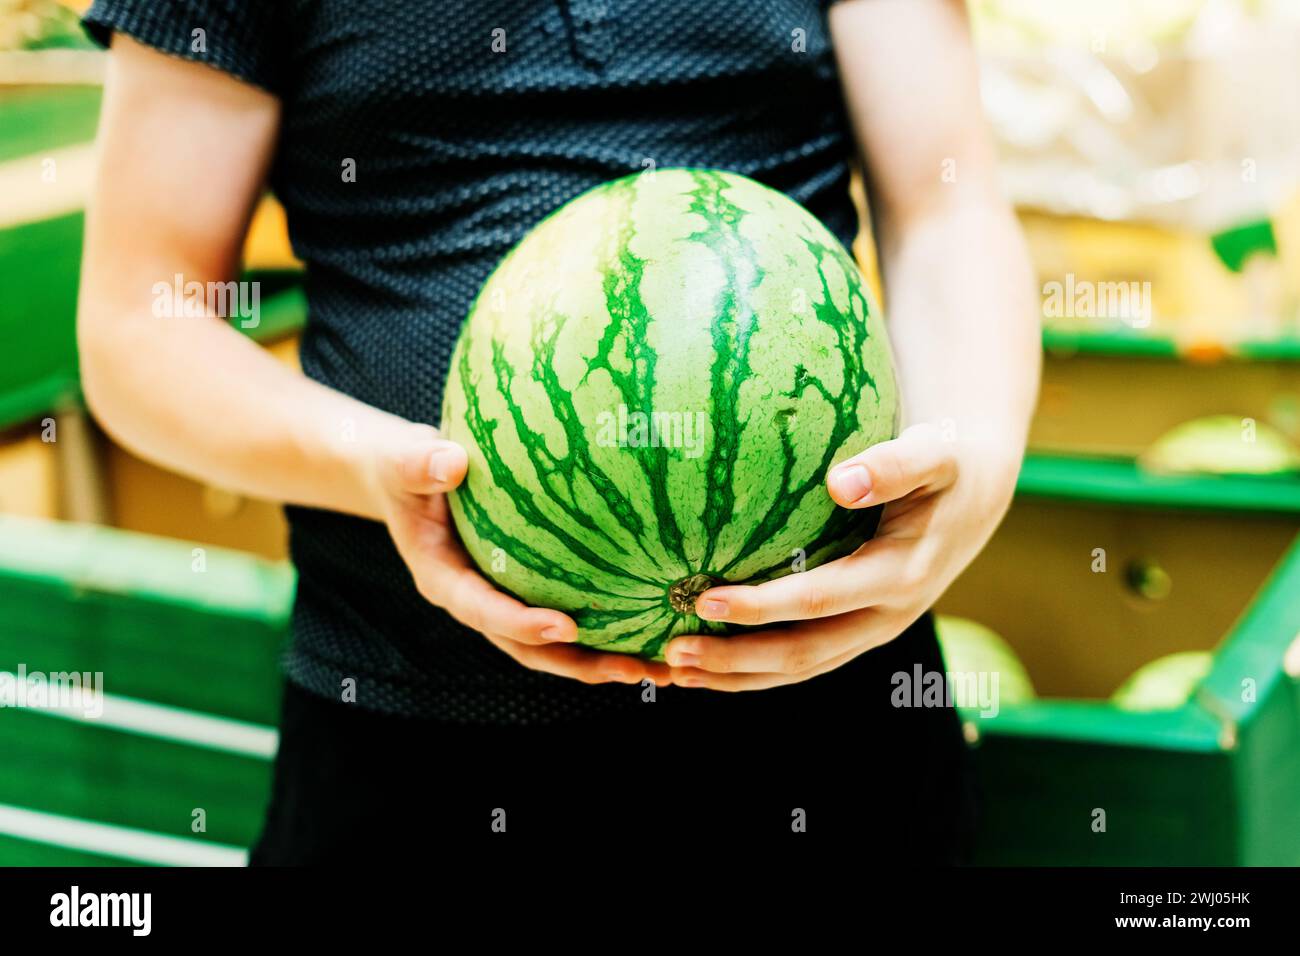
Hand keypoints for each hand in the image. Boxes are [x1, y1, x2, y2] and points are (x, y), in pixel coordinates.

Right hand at [371, 425, 673, 686]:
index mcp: (445, 581)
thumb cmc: (404, 467)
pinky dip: (607, 626)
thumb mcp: (402, 461)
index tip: (567, 627)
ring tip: (661, 668)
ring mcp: (502, 601)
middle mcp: (477, 602)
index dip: (523, 625)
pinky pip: (568, 611)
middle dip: (581, 664)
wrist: (408, 476)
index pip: (485, 612)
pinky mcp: (525, 590)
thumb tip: (451, 461)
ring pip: (554, 644)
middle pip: (530, 648)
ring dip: (604, 660)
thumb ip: (420, 463)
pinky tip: (656, 623)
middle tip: (634, 671)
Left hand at [662, 423, 1021, 690]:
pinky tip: (705, 667)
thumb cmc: (946, 465)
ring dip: (735, 676)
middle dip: (736, 660)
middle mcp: (887, 617)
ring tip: (673, 671)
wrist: (976, 494)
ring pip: (799, 669)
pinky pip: (803, 661)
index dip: (762, 606)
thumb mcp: (933, 455)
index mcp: (901, 576)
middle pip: (803, 654)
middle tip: (672, 653)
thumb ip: (893, 465)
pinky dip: (751, 670)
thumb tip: (840, 482)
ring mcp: (871, 631)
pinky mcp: (857, 632)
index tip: (704, 600)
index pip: (819, 600)